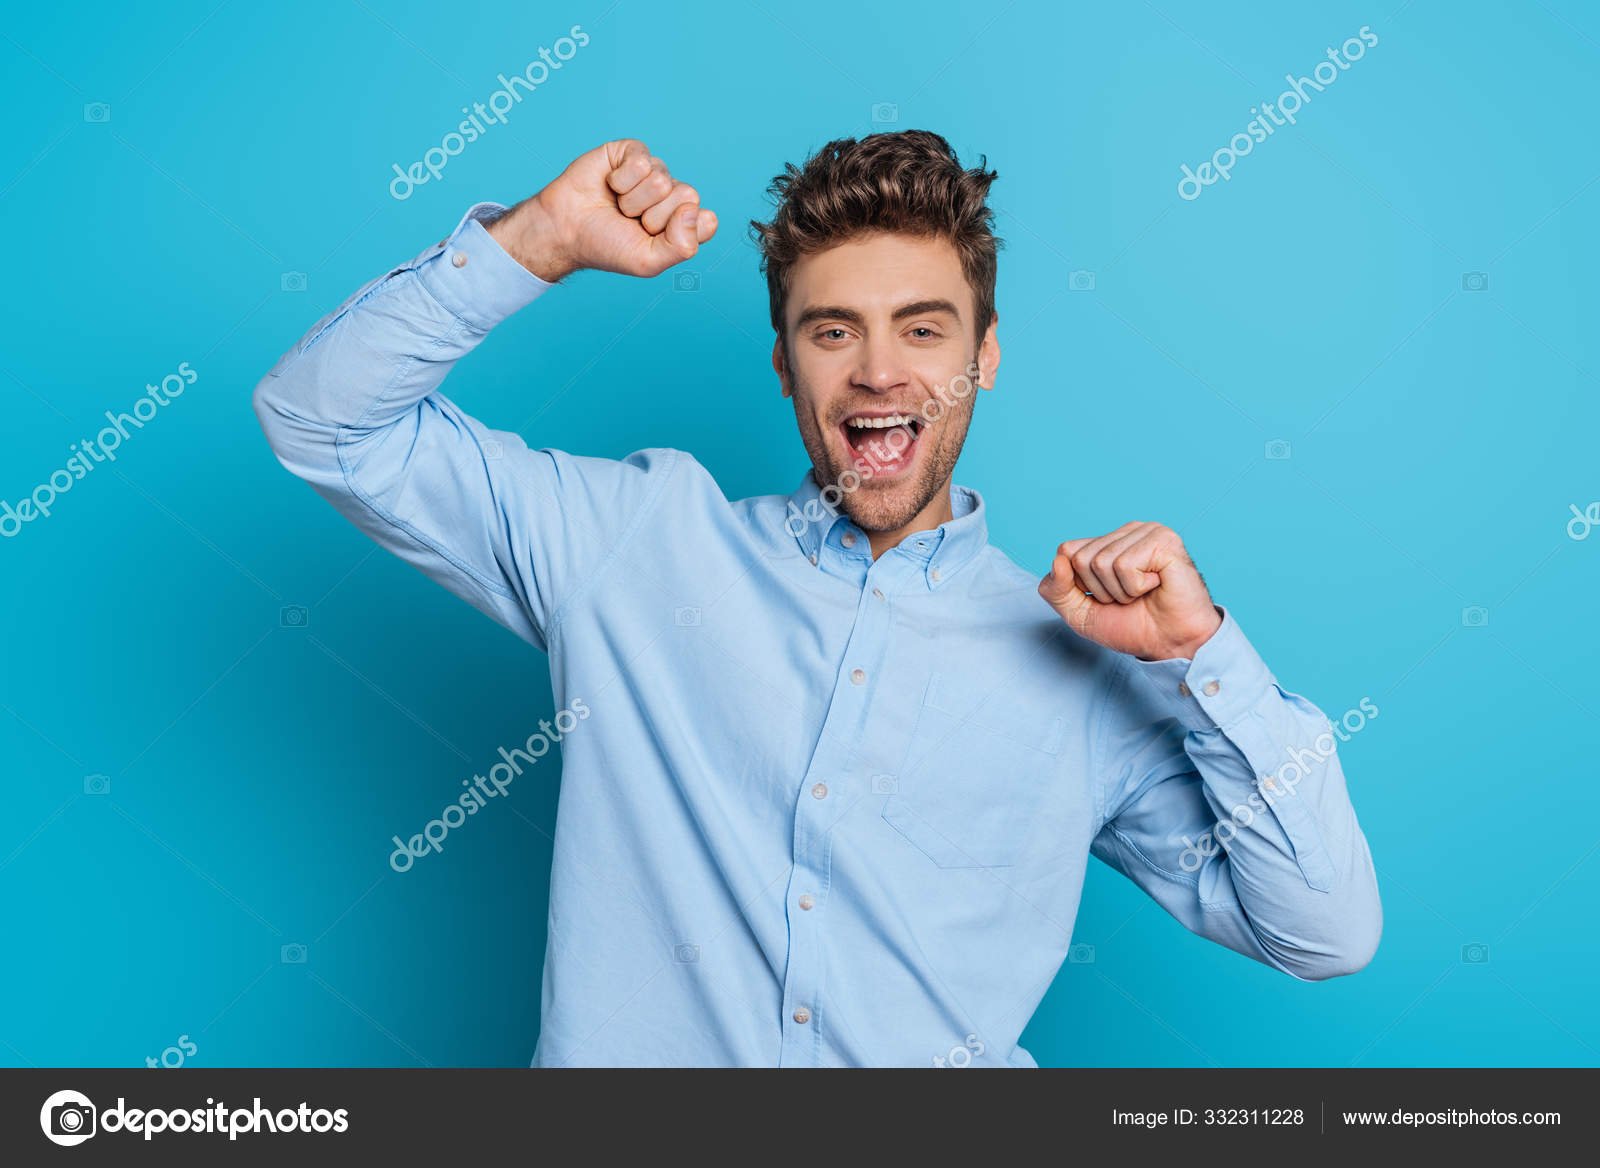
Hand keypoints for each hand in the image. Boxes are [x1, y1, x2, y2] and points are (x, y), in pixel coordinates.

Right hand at [487, 139, 717, 281]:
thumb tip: (694, 210)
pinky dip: (622, 180)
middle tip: (631, 221)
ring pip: (661, 180)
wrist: (566, 228)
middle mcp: (672, 195)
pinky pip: (642, 162)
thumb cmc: (606, 245)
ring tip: (618, 205)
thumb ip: (682, 247)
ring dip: (633, 200)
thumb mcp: (648, 261)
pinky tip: (610, 185)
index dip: (679, 231)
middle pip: (687, 195)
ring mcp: (654, 172)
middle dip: (653, 215)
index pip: (706, 220)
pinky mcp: (633, 152)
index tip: (654, 237)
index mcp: (683, 222)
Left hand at [1037, 521, 1221, 660]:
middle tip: (1128, 598)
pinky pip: (1124, 566)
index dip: (1078, 584)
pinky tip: (1156, 585)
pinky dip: (1136, 587)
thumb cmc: (1132, 626)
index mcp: (1108, 541)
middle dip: (1100, 590)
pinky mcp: (1163, 540)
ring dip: (1120, 591)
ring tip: (1142, 593)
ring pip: (1101, 562)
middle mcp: (1127, 531)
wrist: (1171, 644)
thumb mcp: (1079, 613)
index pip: (1066, 551)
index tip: (1104, 597)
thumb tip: (1058, 560)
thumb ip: (1056, 590)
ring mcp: (1146, 532)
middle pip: (1080, 558)